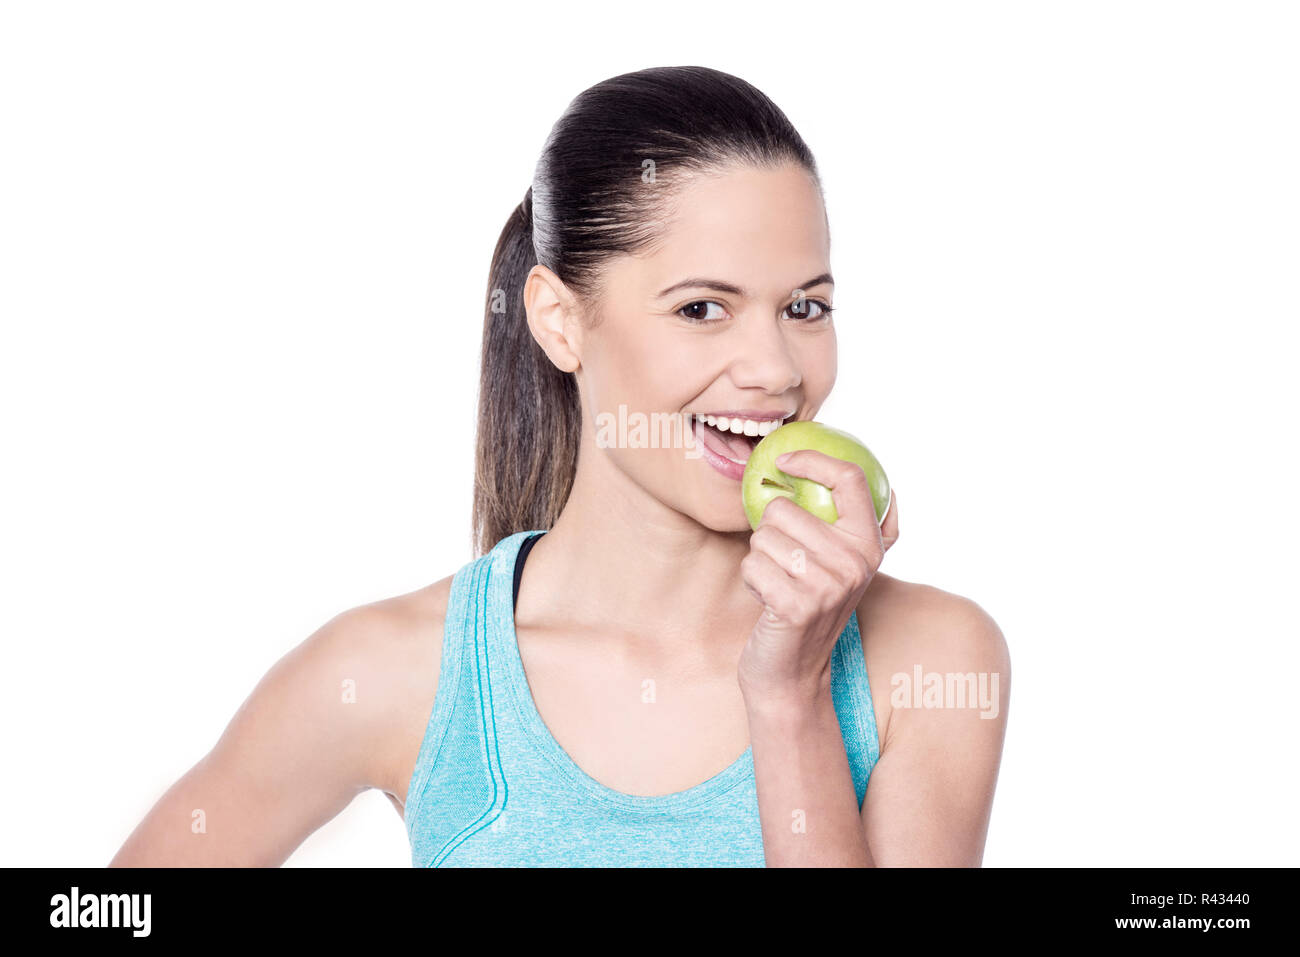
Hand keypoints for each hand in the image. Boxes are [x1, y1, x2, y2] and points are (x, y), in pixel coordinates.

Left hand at [737, 451, 897, 705]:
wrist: (794, 673)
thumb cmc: (808, 607)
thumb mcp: (841, 567)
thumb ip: (851, 527)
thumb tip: (857, 476)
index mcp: (870, 544)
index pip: (850, 478)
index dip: (813, 459)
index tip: (783, 462)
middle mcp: (856, 563)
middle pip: (784, 509)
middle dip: (770, 535)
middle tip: (786, 568)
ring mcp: (829, 585)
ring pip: (762, 537)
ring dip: (759, 561)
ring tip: (779, 586)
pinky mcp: (797, 606)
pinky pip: (751, 565)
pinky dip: (751, 581)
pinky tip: (769, 602)